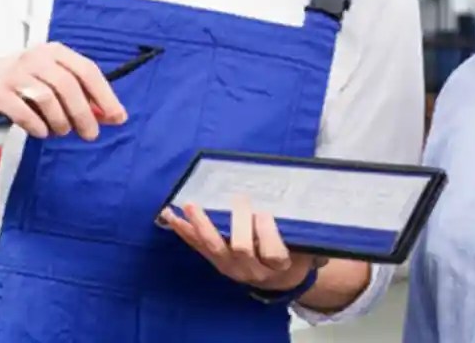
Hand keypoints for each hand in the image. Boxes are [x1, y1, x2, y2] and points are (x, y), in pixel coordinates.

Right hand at [0, 42, 125, 140]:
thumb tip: (114, 116)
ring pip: (47, 98)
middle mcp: (36, 58)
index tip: (117, 117)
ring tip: (61, 132)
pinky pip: (23, 111)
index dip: (105, 95)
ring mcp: (14, 73)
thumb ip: (84, 97)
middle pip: (68, 86)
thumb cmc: (25, 84)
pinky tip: (41, 131)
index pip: (87, 70)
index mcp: (55, 52)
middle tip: (90, 135)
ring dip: (60, 121)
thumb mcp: (54, 83)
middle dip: (83, 114)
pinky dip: (37, 126)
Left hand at [160, 196, 315, 292]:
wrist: (277, 279)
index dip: (268, 232)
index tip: (266, 212)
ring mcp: (230, 267)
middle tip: (240, 199)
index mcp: (279, 266)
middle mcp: (252, 270)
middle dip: (239, 222)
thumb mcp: (304, 245)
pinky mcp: (215, 262)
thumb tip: (292, 193)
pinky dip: (184, 230)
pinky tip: (170, 215)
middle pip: (242, 248)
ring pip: (214, 246)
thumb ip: (297, 227)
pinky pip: (198, 246)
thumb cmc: (294, 254)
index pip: (274, 252)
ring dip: (202, 224)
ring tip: (190, 204)